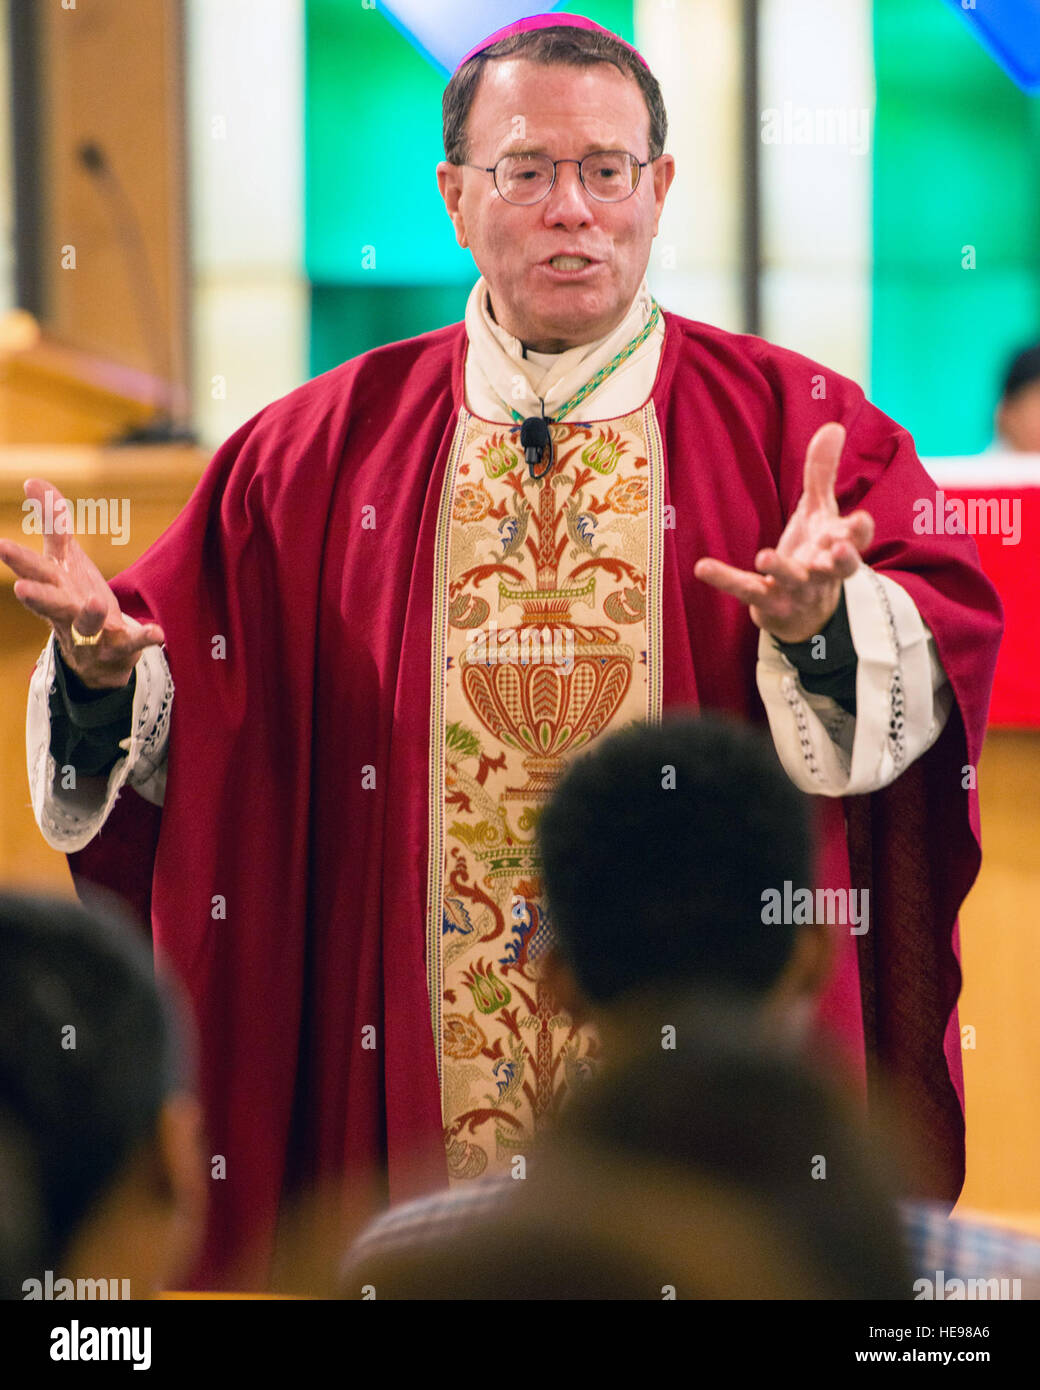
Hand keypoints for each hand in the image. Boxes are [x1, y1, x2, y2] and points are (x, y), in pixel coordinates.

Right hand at [0, 478, 163, 688]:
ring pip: (86, 626)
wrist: (98, 658)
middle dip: (36, 596)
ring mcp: (92, 634)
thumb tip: (32, 480)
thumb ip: (53, 523)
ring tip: (96, 601)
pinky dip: (144, 638)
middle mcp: (67, 612)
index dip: (18, 559)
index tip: (0, 545)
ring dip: (88, 614)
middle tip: (21, 589)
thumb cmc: (75, 598)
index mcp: (53, 587)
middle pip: (49, 603)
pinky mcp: (119, 647)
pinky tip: (159, 632)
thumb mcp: (65, 560)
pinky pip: (132, 644)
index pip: (35, 570)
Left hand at [694, 422, 874, 642]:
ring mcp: (796, 590)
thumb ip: (822, 473)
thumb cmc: (814, 553)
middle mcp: (822, 571)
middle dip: (839, 560)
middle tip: (836, 551)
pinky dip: (725, 579)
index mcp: (836, 546)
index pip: (856, 540)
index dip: (859, 533)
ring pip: (792, 580)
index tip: (861, 520)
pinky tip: (702, 567)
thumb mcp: (818, 512)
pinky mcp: (767, 602)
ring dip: (781, 569)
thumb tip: (834, 426)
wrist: (804, 614)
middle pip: (837, 568)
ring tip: (765, 557)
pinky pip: (746, 590)